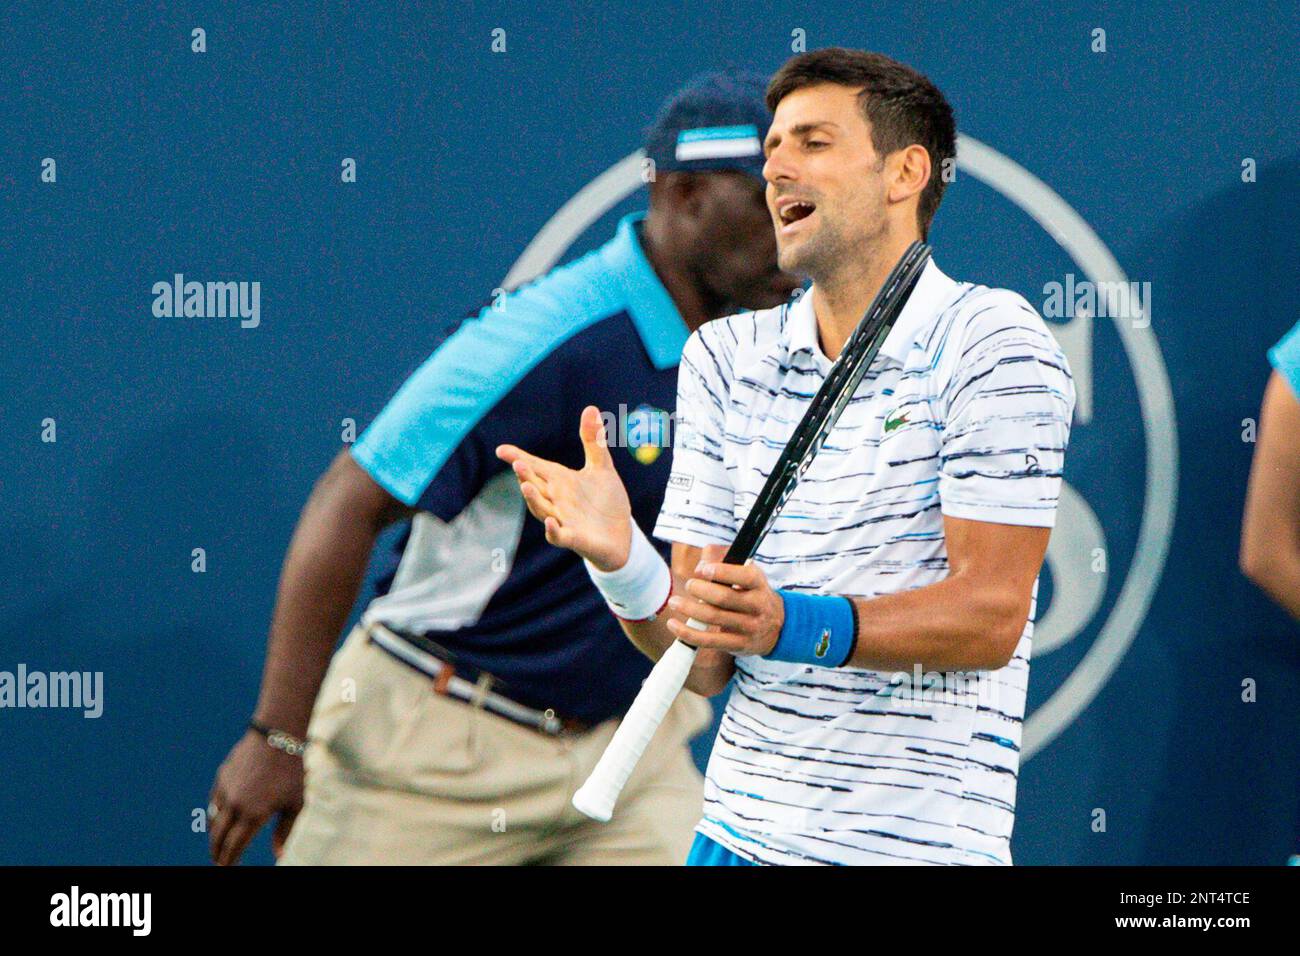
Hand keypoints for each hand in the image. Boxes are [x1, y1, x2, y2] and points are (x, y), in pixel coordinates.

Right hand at [208, 729, 304, 865]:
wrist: (276, 738)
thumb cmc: (292, 772)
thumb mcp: (295, 803)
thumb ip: (285, 831)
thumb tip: (278, 855)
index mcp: (254, 815)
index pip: (235, 847)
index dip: (229, 861)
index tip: (227, 869)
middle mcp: (236, 806)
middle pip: (219, 838)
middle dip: (217, 853)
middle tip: (218, 862)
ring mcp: (226, 791)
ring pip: (213, 821)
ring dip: (214, 835)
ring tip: (218, 844)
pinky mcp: (221, 778)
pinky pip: (214, 802)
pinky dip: (214, 815)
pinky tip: (218, 819)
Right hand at [496, 405, 632, 571]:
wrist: (623, 534)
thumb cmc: (607, 501)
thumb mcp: (602, 467)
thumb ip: (593, 441)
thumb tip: (590, 407)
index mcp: (561, 481)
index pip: (536, 467)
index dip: (518, 458)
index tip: (501, 450)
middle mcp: (557, 500)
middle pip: (535, 486)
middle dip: (525, 475)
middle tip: (517, 463)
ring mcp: (564, 520)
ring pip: (541, 509)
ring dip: (533, 499)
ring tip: (525, 485)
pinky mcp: (576, 539)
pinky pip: (559, 535)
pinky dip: (553, 530)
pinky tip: (550, 521)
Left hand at [665, 544, 783, 656]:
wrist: (777, 627)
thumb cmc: (751, 594)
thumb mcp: (747, 574)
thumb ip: (723, 562)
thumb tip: (700, 566)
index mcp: (759, 584)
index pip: (745, 576)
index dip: (722, 572)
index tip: (703, 570)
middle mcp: (757, 606)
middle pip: (724, 597)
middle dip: (700, 589)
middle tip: (689, 585)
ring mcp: (749, 627)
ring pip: (713, 618)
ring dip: (689, 609)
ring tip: (674, 602)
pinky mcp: (738, 645)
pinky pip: (708, 640)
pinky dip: (687, 633)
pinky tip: (673, 624)